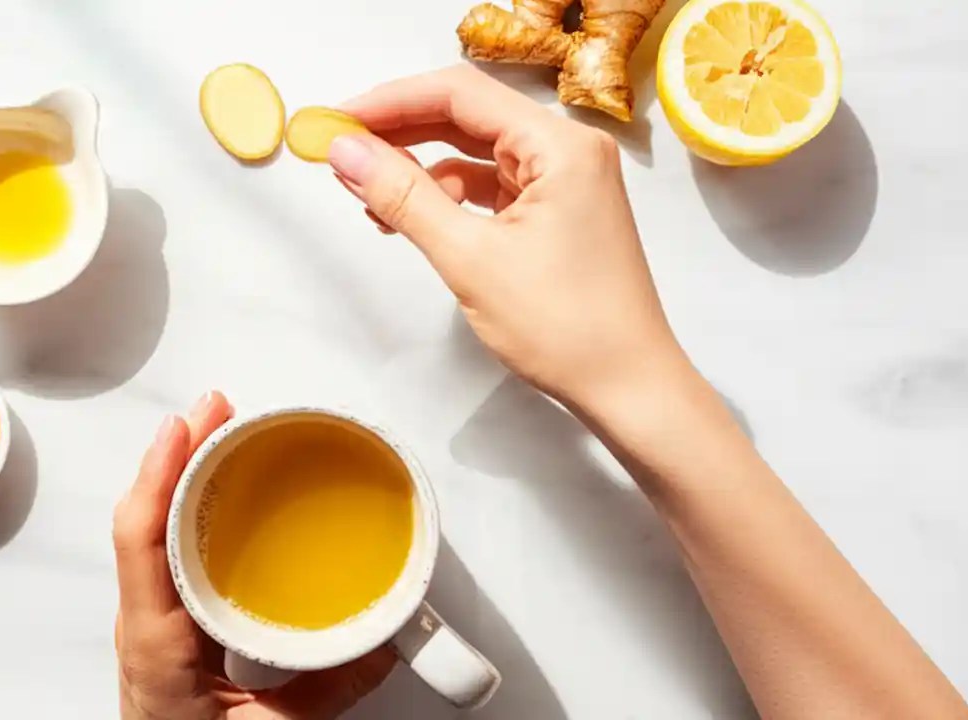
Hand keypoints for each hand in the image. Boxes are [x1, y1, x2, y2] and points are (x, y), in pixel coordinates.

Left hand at [113, 391, 395, 719]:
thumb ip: (324, 692)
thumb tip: (383, 644)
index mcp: (156, 643)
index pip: (141, 541)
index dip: (156, 476)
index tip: (184, 427)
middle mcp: (144, 621)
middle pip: (144, 519)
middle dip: (176, 454)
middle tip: (217, 409)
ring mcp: (152, 620)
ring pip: (153, 530)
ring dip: (179, 475)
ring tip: (217, 433)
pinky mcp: (169, 624)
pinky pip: (168, 551)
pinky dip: (187, 508)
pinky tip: (216, 493)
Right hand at [331, 64, 691, 407]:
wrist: (629, 387)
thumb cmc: (568, 329)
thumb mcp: (470, 259)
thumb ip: (404, 197)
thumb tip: (346, 151)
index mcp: (561, 146)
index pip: (460, 94)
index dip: (391, 101)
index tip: (338, 118)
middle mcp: (569, 151)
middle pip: (469, 116)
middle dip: (401, 131)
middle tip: (340, 147)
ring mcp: (566, 183)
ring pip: (477, 153)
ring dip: (422, 167)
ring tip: (367, 193)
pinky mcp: (559, 214)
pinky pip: (492, 187)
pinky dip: (450, 197)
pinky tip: (413, 216)